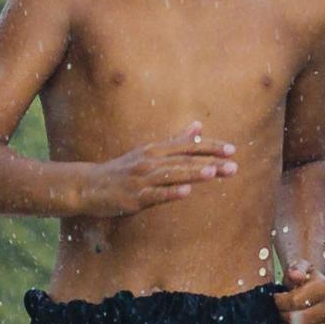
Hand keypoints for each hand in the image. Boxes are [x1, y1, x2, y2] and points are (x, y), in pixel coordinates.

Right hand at [81, 124, 236, 216]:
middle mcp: (149, 161)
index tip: (232, 150)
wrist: (90, 185)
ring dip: (193, 173)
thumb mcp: (150, 151)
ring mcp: (141, 179)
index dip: (210, 147)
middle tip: (234, 165)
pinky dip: (170, 193)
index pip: (188, 146)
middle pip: (184, 161)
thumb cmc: (124, 169)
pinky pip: (155, 195)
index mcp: (155, 150)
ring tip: (213, 172)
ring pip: (172, 175)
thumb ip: (176, 141)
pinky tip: (186, 192)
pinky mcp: (134, 197)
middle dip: (210, 162)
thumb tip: (198, 126)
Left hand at [271, 269, 324, 323]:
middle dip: (283, 317)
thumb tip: (295, 276)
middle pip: (298, 321)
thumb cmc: (300, 280)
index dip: (280, 302)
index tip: (277, 298)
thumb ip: (296, 269)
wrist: (311, 292)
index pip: (294, 301)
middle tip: (280, 312)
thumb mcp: (297, 268)